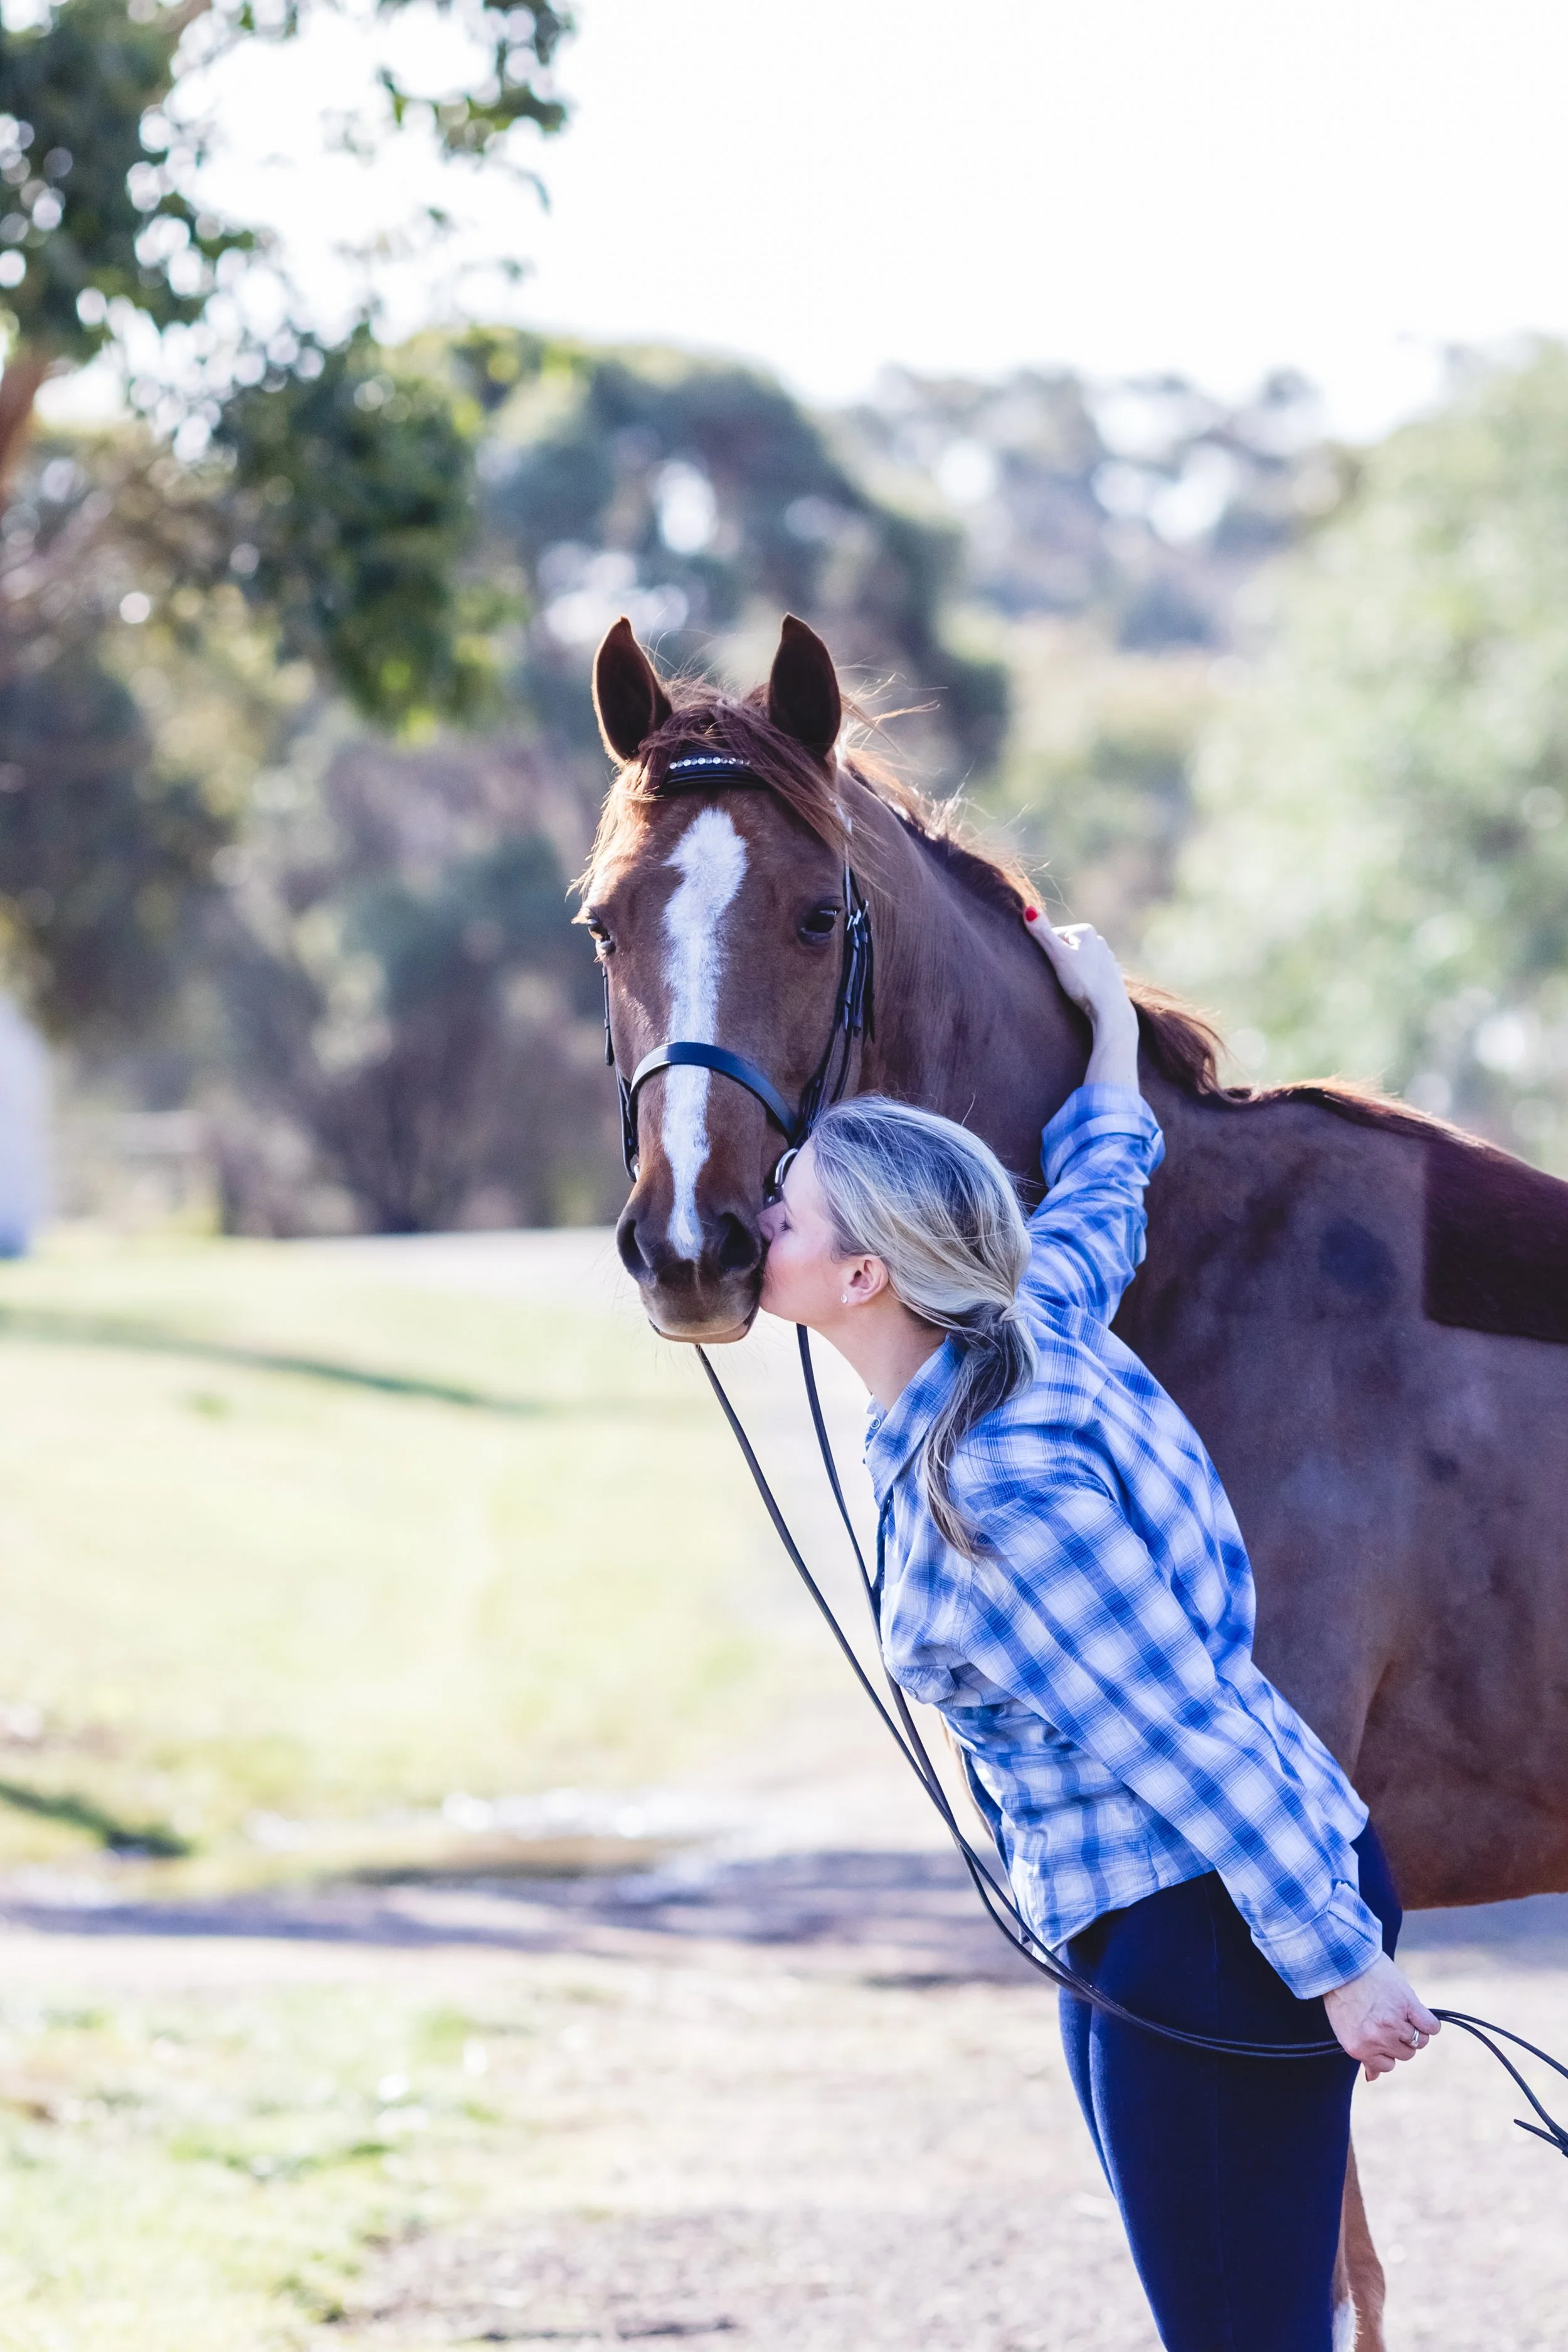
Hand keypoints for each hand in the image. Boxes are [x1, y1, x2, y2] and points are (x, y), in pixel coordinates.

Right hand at [1023, 911, 1139, 1087]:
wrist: (1110, 1010)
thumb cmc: (1083, 982)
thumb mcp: (1058, 956)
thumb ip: (1043, 933)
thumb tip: (1028, 909)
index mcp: (1086, 931)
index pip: (1054, 937)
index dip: (1047, 954)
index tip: (1053, 969)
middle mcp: (1099, 940)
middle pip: (1066, 948)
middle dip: (1060, 962)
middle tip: (1062, 979)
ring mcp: (1106, 957)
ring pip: (1078, 961)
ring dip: (1071, 972)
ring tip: (1073, 987)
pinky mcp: (1110, 974)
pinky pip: (1089, 972)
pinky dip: (1083, 980)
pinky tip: (1084, 991)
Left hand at [1322, 1952, 1440, 2080]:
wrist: (1342, 1960)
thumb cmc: (1343, 1992)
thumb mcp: (1345, 2028)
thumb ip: (1363, 2053)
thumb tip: (1372, 2077)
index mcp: (1358, 2048)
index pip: (1387, 2066)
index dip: (1387, 2049)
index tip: (1381, 2032)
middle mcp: (1376, 2040)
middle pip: (1405, 2053)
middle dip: (1400, 2038)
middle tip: (1388, 2015)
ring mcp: (1393, 2024)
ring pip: (1419, 2041)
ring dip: (1414, 2027)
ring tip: (1398, 2008)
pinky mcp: (1407, 2005)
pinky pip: (1430, 2027)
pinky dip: (1429, 2022)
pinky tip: (1417, 2010)